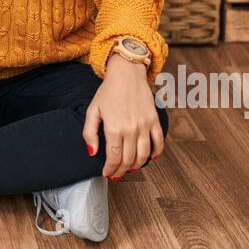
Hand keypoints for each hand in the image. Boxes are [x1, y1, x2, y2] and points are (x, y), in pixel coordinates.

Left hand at [84, 55, 164, 179]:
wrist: (127, 73)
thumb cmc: (108, 91)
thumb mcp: (92, 111)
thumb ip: (89, 133)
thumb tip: (92, 153)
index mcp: (114, 128)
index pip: (113, 157)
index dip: (110, 169)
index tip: (107, 173)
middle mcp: (131, 129)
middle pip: (128, 159)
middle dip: (121, 171)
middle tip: (116, 174)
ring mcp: (145, 125)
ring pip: (143, 155)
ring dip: (137, 166)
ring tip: (130, 169)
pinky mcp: (155, 121)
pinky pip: (159, 142)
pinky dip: (156, 153)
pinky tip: (151, 158)